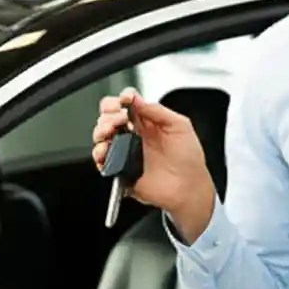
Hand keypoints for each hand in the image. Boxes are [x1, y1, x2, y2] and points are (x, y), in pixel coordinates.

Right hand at [91, 87, 213, 231]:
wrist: (187, 189)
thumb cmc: (189, 161)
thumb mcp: (181, 126)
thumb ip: (158, 110)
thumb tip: (138, 100)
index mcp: (149, 123)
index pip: (128, 104)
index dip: (123, 99)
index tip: (125, 100)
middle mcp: (135, 136)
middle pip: (110, 116)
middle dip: (109, 112)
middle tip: (119, 117)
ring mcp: (127, 152)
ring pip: (102, 135)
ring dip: (101, 129)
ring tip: (110, 130)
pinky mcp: (120, 169)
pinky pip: (102, 159)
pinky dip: (99, 152)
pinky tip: (107, 149)